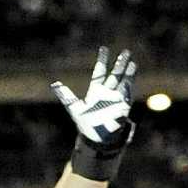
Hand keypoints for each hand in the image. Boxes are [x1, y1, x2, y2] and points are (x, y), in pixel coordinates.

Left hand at [52, 45, 136, 180]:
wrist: (96, 138)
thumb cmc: (85, 123)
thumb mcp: (74, 108)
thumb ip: (66, 96)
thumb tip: (55, 84)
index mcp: (95, 91)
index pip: (100, 72)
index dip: (102, 61)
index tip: (104, 49)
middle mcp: (107, 92)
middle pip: (114, 75)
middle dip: (119, 64)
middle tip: (125, 52)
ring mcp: (116, 98)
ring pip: (123, 82)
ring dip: (127, 73)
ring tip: (131, 62)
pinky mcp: (123, 106)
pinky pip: (127, 94)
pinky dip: (129, 86)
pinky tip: (131, 79)